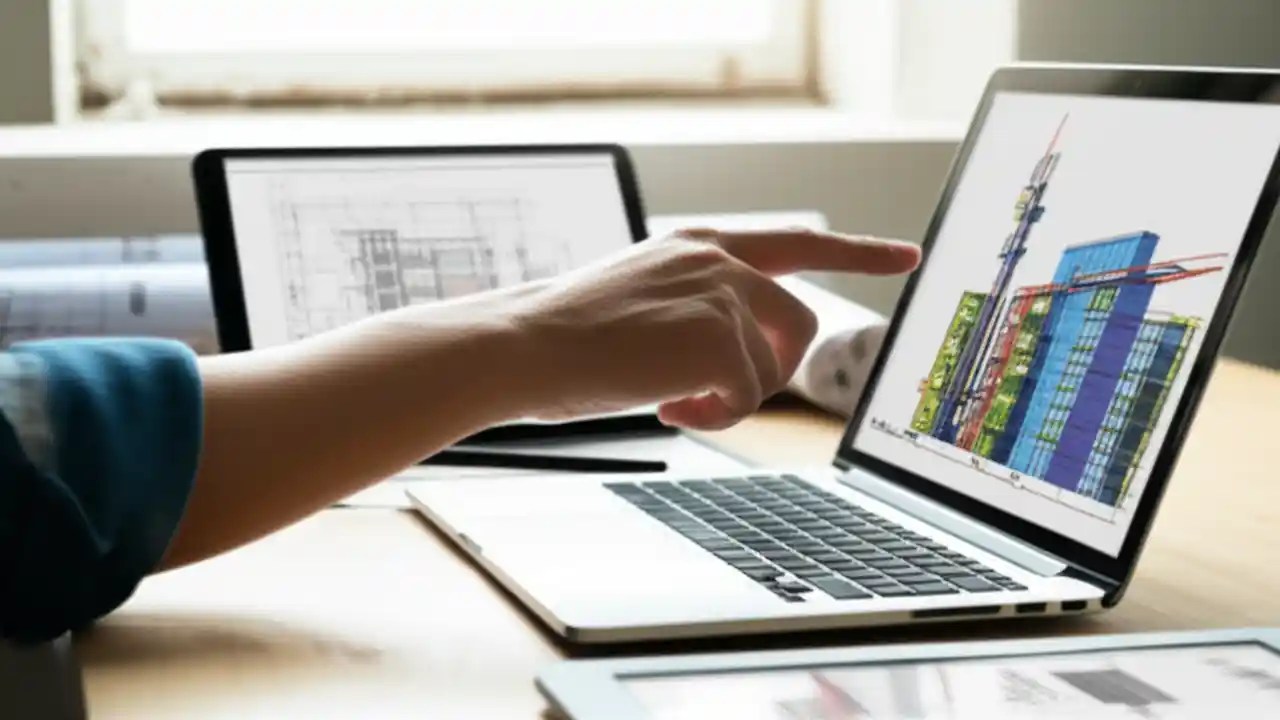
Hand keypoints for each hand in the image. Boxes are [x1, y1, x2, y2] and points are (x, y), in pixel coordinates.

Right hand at [511, 228, 919, 429]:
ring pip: (770, 365)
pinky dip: (714, 416)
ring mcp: (722, 293)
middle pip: (797, 321)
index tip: (907, 254)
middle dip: (773, 367)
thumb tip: (730, 359)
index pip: (797, 242)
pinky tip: (668, 409)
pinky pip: (747, 396)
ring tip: (674, 401)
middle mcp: (719, 259)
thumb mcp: (639, 296)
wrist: (522, 344)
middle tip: (717, 396)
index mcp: (699, 244)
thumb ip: (693, 307)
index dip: (858, 251)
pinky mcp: (719, 335)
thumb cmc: (565, 334)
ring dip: (730, 396)